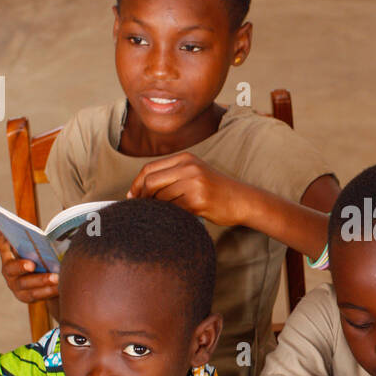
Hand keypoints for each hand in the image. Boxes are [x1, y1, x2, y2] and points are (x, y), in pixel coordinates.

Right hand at [0, 224, 58, 304]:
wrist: (48, 285)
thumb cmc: (42, 262)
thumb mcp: (39, 251)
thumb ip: (37, 245)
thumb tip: (46, 236)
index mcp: (9, 255)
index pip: (1, 244)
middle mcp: (8, 271)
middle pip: (11, 268)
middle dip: (20, 266)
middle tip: (32, 265)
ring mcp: (15, 286)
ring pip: (26, 284)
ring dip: (41, 280)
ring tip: (56, 278)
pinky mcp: (25, 297)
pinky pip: (36, 295)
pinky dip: (48, 291)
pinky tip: (59, 287)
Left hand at [128, 154, 252, 226]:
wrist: (242, 200)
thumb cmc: (216, 190)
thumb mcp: (195, 173)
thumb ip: (172, 175)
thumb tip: (140, 188)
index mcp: (185, 158)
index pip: (149, 168)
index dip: (137, 183)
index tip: (132, 195)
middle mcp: (189, 167)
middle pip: (151, 182)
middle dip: (142, 197)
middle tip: (140, 208)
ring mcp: (194, 183)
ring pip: (161, 198)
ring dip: (157, 208)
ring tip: (160, 214)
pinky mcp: (199, 200)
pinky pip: (173, 209)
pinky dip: (169, 215)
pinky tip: (173, 217)